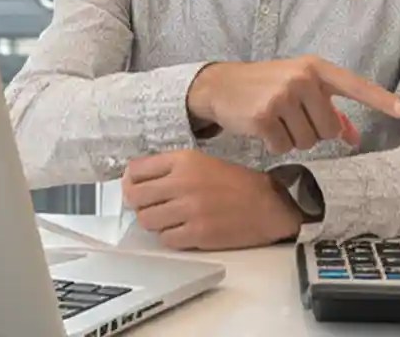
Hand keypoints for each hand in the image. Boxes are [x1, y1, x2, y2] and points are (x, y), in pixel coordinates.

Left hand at [121, 150, 303, 250]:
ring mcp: (189, 209)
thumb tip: (137, 180)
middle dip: (137, 203)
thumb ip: (171, 168)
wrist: (268, 206)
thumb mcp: (202, 161)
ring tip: (168, 219)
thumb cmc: (237, 184)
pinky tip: (182, 230)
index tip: (134, 186)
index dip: (130, 180)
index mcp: (183, 160)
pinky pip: (165, 239)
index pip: (135, 169)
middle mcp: (182, 182)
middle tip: (148, 206)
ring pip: (146, 220)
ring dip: (154, 222)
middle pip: (135, 196)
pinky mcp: (197, 233)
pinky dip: (170, 237)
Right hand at [186, 55, 399, 153]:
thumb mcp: (300, 90)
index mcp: (316, 69)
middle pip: (329, 130)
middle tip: (291, 116)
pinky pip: (284, 147)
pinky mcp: (263, 115)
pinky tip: (262, 127)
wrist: (221, 86)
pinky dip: (274, 144)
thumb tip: (353, 137)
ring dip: (292, 138)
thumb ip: (330, 111)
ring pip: (308, 141)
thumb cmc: (266, 87)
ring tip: (275, 119)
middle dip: (313, 131)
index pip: (355, 86)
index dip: (381, 100)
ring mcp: (282, 96)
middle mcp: (302, 79)